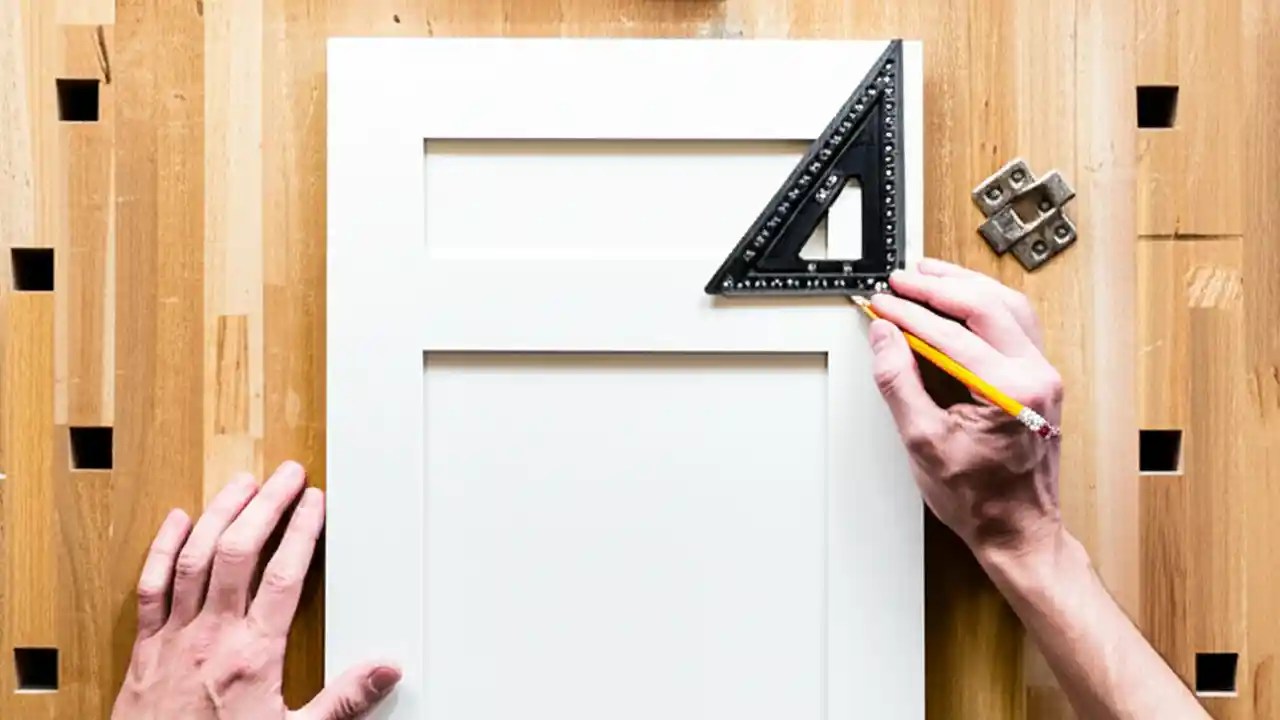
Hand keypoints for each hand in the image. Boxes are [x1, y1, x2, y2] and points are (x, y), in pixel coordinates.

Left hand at [112, 461, 401, 719]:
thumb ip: (344, 700)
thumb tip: (387, 670)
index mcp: (253, 655)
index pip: (284, 575)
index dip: (302, 530)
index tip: (315, 502)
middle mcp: (212, 636)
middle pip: (238, 552)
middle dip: (266, 505)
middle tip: (286, 475)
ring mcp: (174, 637)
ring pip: (194, 558)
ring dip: (219, 514)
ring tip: (242, 484)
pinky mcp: (145, 648)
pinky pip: (150, 586)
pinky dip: (163, 549)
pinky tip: (177, 521)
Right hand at [867, 258, 1062, 557]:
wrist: (1019, 530)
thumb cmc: (980, 499)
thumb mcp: (923, 442)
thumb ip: (899, 382)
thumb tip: (885, 338)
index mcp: (1011, 393)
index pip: (951, 335)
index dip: (909, 314)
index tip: (883, 304)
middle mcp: (1036, 377)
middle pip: (987, 305)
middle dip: (939, 286)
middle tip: (903, 279)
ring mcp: (1043, 376)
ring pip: (1008, 306)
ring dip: (966, 286)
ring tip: (929, 276)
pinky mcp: (1040, 379)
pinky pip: (1017, 324)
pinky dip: (985, 304)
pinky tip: (962, 300)